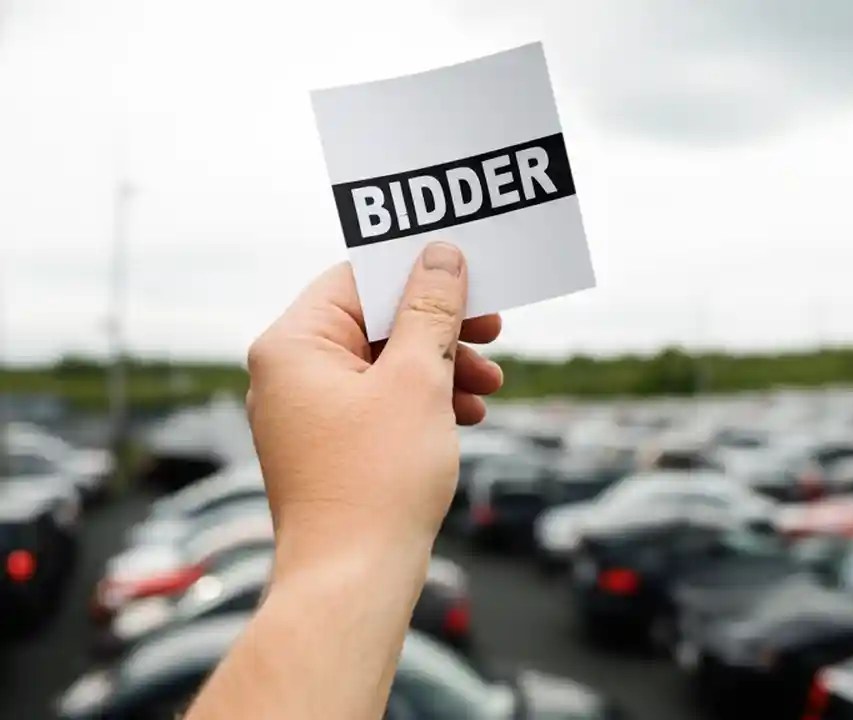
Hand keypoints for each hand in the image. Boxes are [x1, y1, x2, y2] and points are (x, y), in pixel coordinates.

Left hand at [245, 242, 502, 568]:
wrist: (352, 580)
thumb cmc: (377, 480)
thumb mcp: (417, 380)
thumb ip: (431, 310)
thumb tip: (440, 256)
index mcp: (292, 345)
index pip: (358, 279)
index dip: (420, 275)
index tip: (473, 282)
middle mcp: (288, 374)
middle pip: (373, 321)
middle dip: (439, 327)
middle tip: (492, 331)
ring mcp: (305, 413)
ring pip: (382, 363)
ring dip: (440, 366)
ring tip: (489, 386)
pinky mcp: (328, 447)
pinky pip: (378, 402)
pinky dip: (422, 401)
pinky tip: (465, 415)